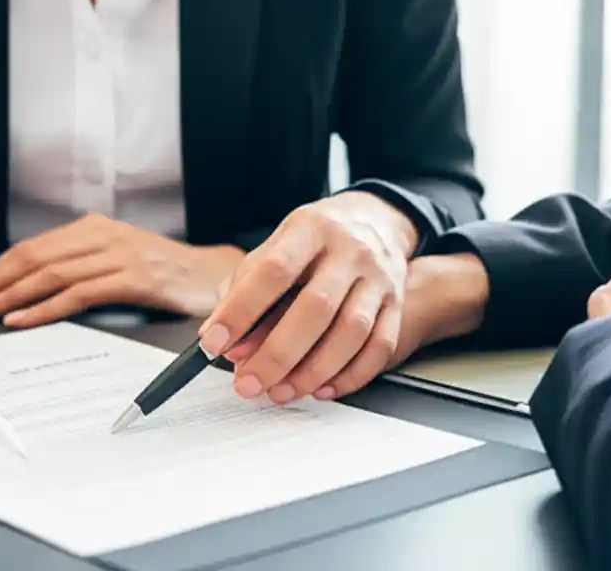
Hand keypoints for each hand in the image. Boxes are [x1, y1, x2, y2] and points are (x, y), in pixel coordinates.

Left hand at [0, 212, 244, 327]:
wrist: (221, 278)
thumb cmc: (168, 277)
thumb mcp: (121, 263)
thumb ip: (83, 269)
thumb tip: (29, 293)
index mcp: (95, 229)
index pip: (31, 249)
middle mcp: (103, 235)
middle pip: (32, 258)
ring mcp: (119, 254)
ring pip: (49, 274)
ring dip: (8, 294)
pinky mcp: (135, 276)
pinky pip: (78, 293)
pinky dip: (44, 307)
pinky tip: (20, 319)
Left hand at [200, 192, 419, 403]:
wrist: (378, 219)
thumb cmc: (317, 238)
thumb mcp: (278, 243)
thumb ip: (246, 286)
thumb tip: (225, 340)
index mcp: (310, 228)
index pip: (273, 271)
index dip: (241, 310)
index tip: (214, 342)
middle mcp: (349, 251)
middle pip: (316, 308)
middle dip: (276, 354)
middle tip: (246, 383)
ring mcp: (379, 278)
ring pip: (351, 333)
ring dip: (312, 372)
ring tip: (280, 392)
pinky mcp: (397, 304)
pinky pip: (379, 347)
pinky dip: (349, 376)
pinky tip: (321, 389)